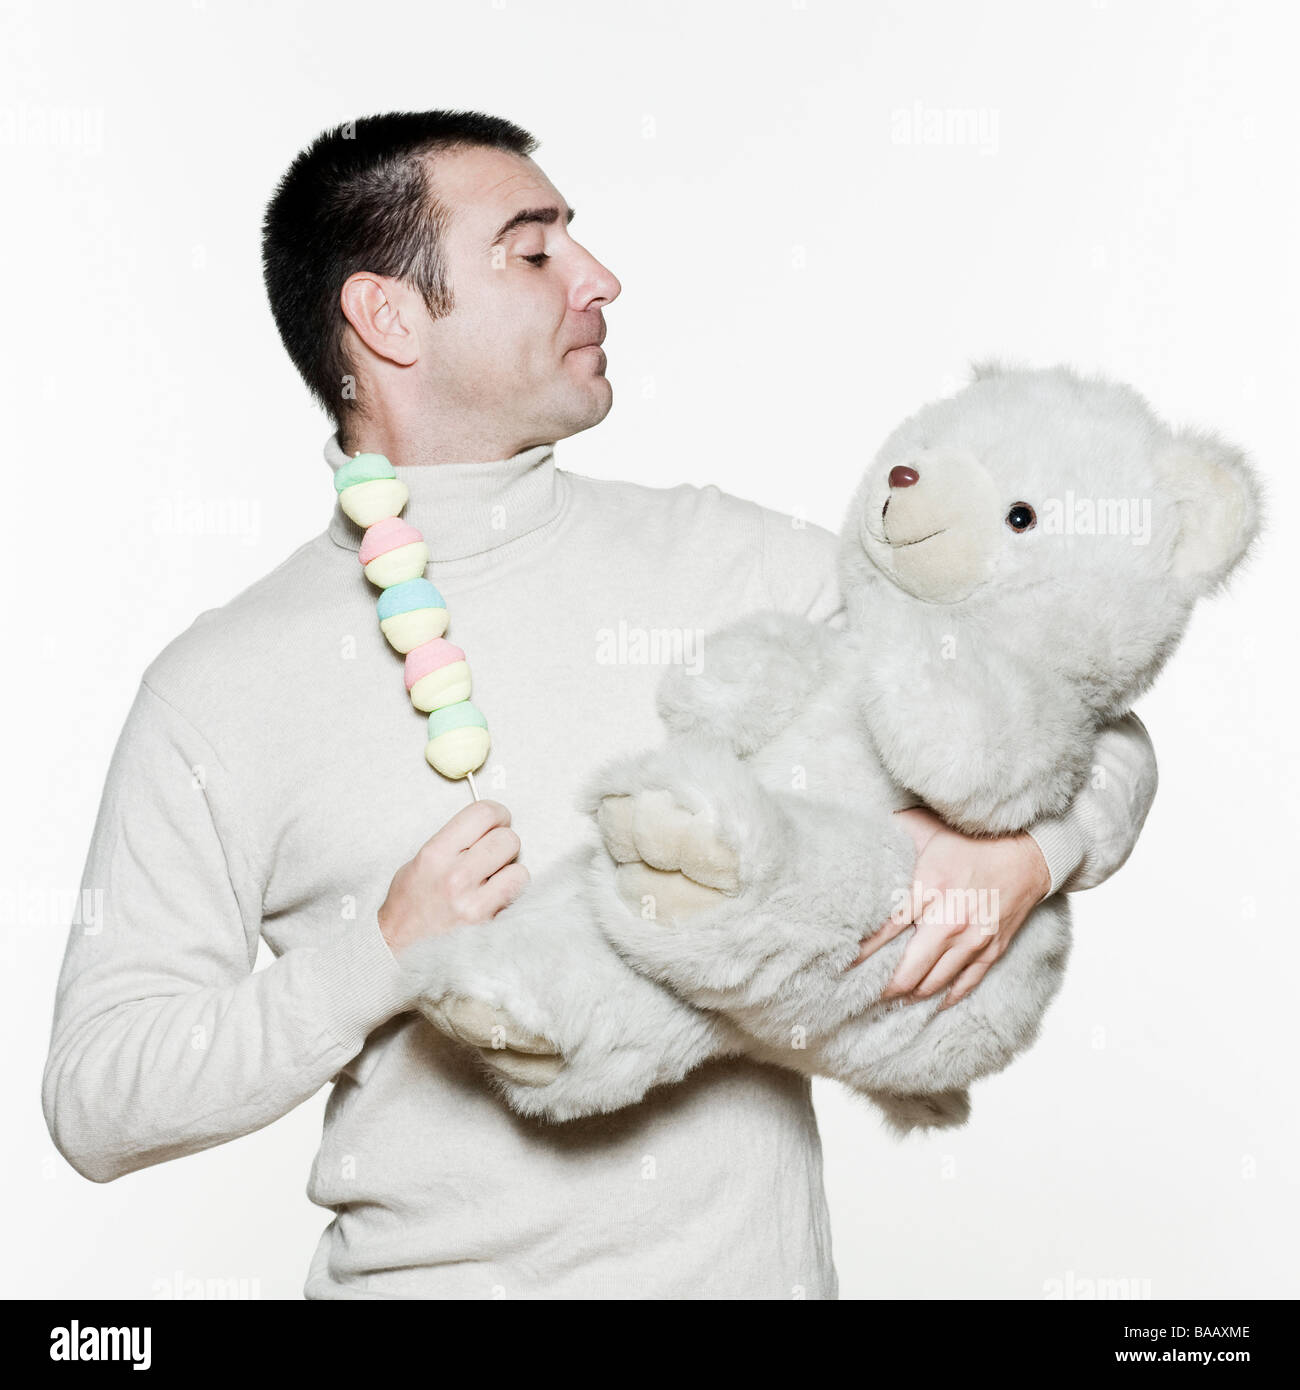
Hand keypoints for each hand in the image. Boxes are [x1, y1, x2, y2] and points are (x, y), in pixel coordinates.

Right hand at [378, 799, 528, 956]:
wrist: (399, 943)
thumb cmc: (411, 900)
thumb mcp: (421, 859)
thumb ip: (455, 840)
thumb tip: (490, 824)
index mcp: (435, 853)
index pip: (483, 814)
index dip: (497, 813)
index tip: (498, 821)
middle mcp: (455, 876)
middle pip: (507, 839)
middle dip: (504, 843)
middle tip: (494, 853)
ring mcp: (472, 903)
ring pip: (519, 869)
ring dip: (510, 871)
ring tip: (493, 878)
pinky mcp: (485, 923)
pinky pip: (516, 895)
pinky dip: (510, 892)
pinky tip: (494, 896)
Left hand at [850, 806, 1050, 1008]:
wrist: (1028, 856)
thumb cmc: (973, 841)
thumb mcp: (929, 829)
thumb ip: (896, 830)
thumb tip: (863, 826)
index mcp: (930, 890)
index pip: (886, 931)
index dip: (863, 953)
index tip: (844, 965)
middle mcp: (950, 922)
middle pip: (909, 971)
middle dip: (883, 987)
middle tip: (864, 993)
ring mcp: (973, 941)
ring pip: (934, 983)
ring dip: (910, 995)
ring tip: (890, 999)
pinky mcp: (992, 951)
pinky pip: (965, 985)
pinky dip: (945, 998)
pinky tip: (929, 1003)